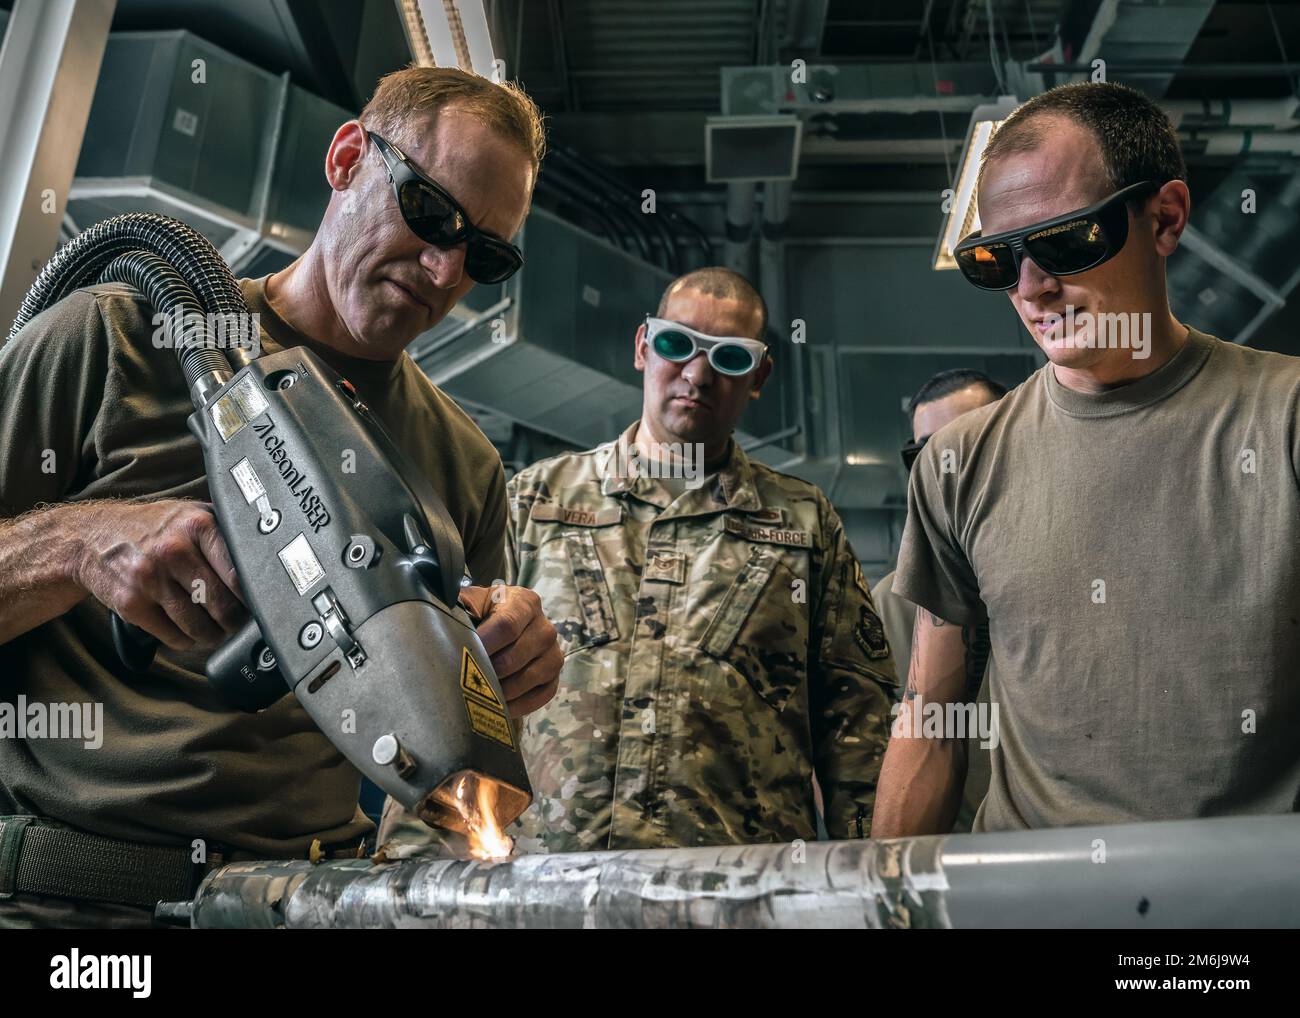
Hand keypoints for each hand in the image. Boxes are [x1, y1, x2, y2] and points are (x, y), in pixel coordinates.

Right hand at [73, 499, 246, 651]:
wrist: (91, 537)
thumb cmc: (152, 527)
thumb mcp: (189, 514)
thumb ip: (222, 531)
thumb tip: (263, 559)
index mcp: (197, 525)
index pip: (239, 573)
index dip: (253, 597)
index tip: (259, 606)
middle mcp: (173, 550)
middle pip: (222, 604)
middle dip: (235, 622)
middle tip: (238, 624)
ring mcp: (150, 578)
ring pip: (199, 626)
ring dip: (212, 636)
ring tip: (216, 632)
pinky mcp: (131, 603)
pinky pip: (173, 636)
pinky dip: (186, 641)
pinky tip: (188, 633)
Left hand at [459, 584, 560, 716]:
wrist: (506, 624)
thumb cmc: (483, 614)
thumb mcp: (472, 601)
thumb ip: (459, 605)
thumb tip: (438, 621)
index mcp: (524, 602)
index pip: (506, 625)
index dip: (484, 644)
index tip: (463, 655)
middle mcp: (545, 627)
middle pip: (515, 657)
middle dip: (487, 671)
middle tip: (464, 679)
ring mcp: (554, 654)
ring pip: (528, 679)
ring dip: (500, 690)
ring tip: (478, 692)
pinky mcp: (555, 677)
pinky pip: (541, 696)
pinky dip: (518, 705)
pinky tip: (497, 706)